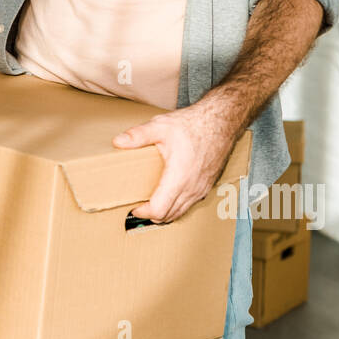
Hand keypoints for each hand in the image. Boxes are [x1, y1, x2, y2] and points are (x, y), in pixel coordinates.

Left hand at [112, 105, 235, 222]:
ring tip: (150, 201)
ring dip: (165, 212)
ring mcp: (201, 189)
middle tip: (137, 204)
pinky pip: (190, 204)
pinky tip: (168, 194)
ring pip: (180, 212)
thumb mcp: (161, 126)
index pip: (160, 210)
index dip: (143, 212)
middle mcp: (192, 188)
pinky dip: (177, 206)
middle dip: (151, 214)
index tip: (133, 206)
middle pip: (169, 216)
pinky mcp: (207, 186)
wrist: (220, 122)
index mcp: (179, 177)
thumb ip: (138, 136)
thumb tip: (117, 142)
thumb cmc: (192, 125)